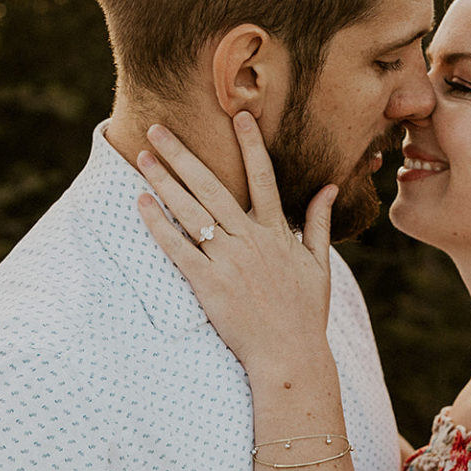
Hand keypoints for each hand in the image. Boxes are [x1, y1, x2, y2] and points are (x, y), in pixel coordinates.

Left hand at [136, 116, 334, 375]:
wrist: (290, 355)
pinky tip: (141, 203)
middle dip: (183, 155)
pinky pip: (178, 247)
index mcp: (278, 233)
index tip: (238, 114)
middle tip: (158, 129)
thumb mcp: (320, 266)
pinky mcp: (209, 284)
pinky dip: (159, 224)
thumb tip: (330, 188)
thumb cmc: (305, 314)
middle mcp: (251, 240)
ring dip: (164, 181)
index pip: (263, 178)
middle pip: (212, 186)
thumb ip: (319, 223)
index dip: (251, 144)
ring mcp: (229, 261)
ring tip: (142, 157)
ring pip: (191, 211)